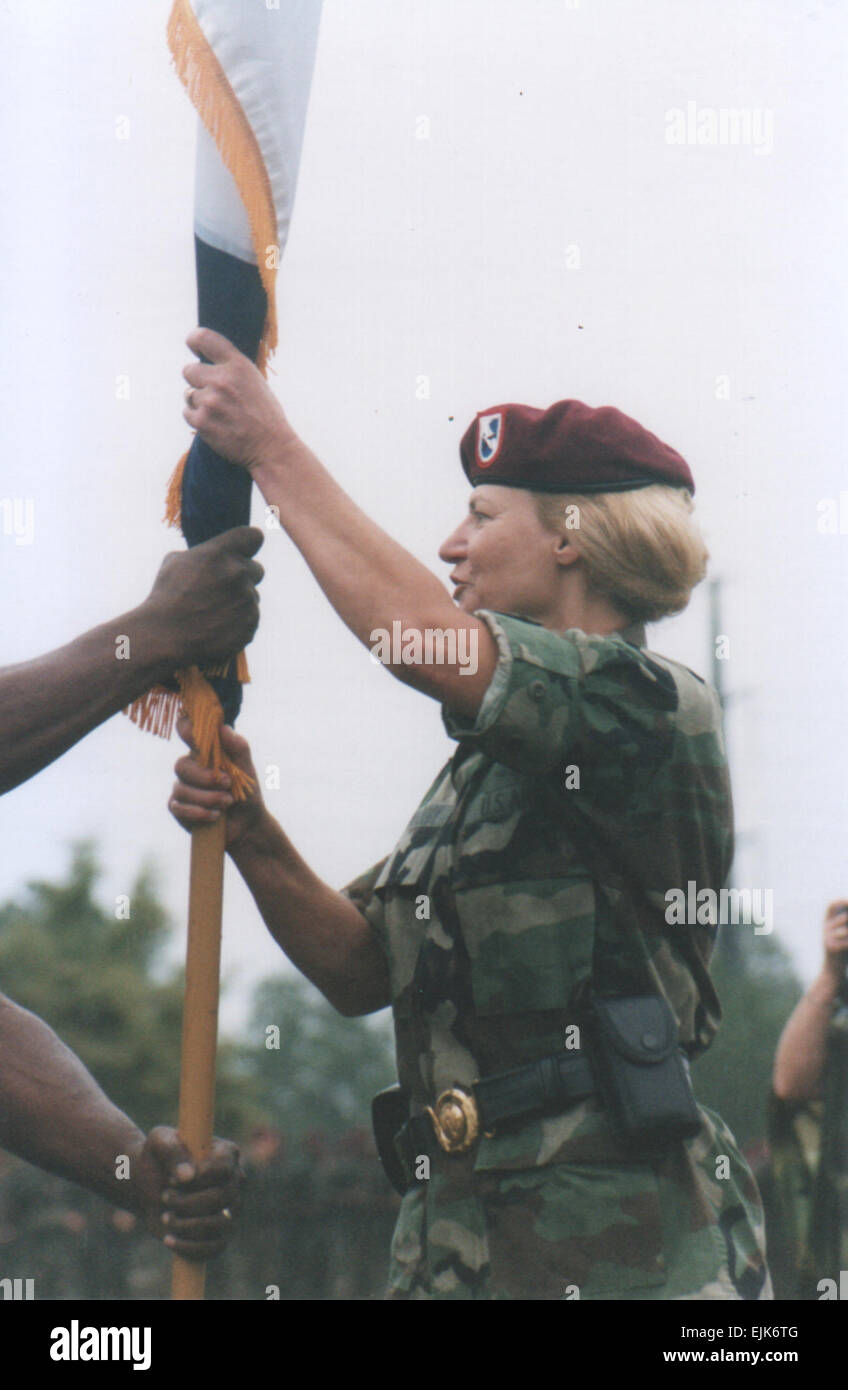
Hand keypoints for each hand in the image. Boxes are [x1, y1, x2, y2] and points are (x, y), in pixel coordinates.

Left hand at [129, 1126, 243, 1261]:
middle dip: (187, 1201)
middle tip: (165, 1196)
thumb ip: (172, 1150)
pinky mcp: (219, 1235)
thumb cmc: (157, 1158)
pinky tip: (168, 1238)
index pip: (225, 1167)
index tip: (174, 1179)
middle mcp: (235, 1181)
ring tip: (165, 1216)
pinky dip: (189, 1247)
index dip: (201, 1175)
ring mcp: (230, 1210)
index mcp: (227, 1154)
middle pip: (223, 1197)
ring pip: (221, 1224)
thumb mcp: (159, 1142)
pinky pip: (215, 1248)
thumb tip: (187, 1175)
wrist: (147, 1185)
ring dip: (187, 1224)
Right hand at [142, 526, 263, 668]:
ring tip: (212, 613)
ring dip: (238, 601)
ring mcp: (246, 600)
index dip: (247, 544)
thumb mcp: (175, 562)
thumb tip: (215, 555)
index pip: (253, 537)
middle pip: (256, 569)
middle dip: (243, 576)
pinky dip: (238, 622)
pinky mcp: (250, 624)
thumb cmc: (165, 597)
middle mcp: (238, 573)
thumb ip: (204, 554)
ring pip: (252, 597)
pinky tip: (217, 627)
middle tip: (220, 589)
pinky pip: (250, 618)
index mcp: (220, 553)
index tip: (242, 551)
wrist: (163, 637)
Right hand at [169, 715, 265, 849]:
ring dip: (208, 798)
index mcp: (204, 752)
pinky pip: (179, 808)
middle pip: (181, 766)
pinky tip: (216, 816)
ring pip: (181, 789)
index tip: (197, 737)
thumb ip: (237, 747)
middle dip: (206, 778)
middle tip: (228, 783)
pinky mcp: (178, 808)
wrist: (247, 824)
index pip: (185, 732)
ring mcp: (181, 788)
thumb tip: (223, 727)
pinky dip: (200, 812)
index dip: (186, 731)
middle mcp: (189, 767)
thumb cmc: (246, 792)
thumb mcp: (246, 769)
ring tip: (228, 802)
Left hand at [183, 328, 295, 471]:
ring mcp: (210, 401)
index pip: (204, 338)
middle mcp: (222, 380)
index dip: (194, 340)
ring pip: (188, 394)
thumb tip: (206, 358)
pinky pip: (187, 412)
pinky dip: (198, 418)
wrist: (271, 448)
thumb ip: (231, 368)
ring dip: (200, 403)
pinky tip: (217, 424)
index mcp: (238, 365)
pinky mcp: (202, 422)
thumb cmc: (264, 415)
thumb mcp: (254, 381)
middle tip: (215, 394)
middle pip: (189, 370)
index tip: (193, 346)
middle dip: (197, 381)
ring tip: (222, 414)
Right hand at [822, 900, 847, 984]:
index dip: (841, 901)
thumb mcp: (842, 936)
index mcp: (827, 923)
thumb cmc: (841, 952)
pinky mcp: (832, 948)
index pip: (831, 906)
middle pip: (843, 917)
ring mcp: (827, 938)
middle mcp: (825, 929)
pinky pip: (846, 942)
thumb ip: (845, 925)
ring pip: (846, 930)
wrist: (831, 972)